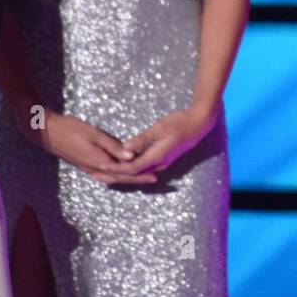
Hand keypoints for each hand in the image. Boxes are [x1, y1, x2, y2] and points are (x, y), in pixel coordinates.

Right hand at [41, 111, 158, 185]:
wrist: (47, 132)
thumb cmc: (71, 129)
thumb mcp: (94, 135)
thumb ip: (113, 146)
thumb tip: (131, 157)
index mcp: (99, 163)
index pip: (124, 173)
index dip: (140, 174)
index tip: (155, 174)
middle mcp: (95, 169)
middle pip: (120, 178)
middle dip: (138, 179)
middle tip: (154, 177)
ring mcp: (89, 168)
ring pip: (112, 178)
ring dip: (127, 178)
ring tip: (142, 176)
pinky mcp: (85, 165)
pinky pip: (105, 174)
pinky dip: (116, 175)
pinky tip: (120, 173)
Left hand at [97, 108, 216, 183]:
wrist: (199, 124)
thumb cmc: (179, 122)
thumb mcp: (159, 128)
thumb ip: (142, 139)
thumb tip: (125, 148)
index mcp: (157, 157)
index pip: (131, 168)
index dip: (115, 168)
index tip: (100, 165)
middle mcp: (159, 164)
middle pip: (134, 174)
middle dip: (115, 174)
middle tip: (96, 172)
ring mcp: (162, 162)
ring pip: (139, 172)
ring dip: (123, 172)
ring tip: (106, 171)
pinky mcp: (163, 159)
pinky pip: (144, 168)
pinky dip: (132, 168)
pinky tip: (124, 164)